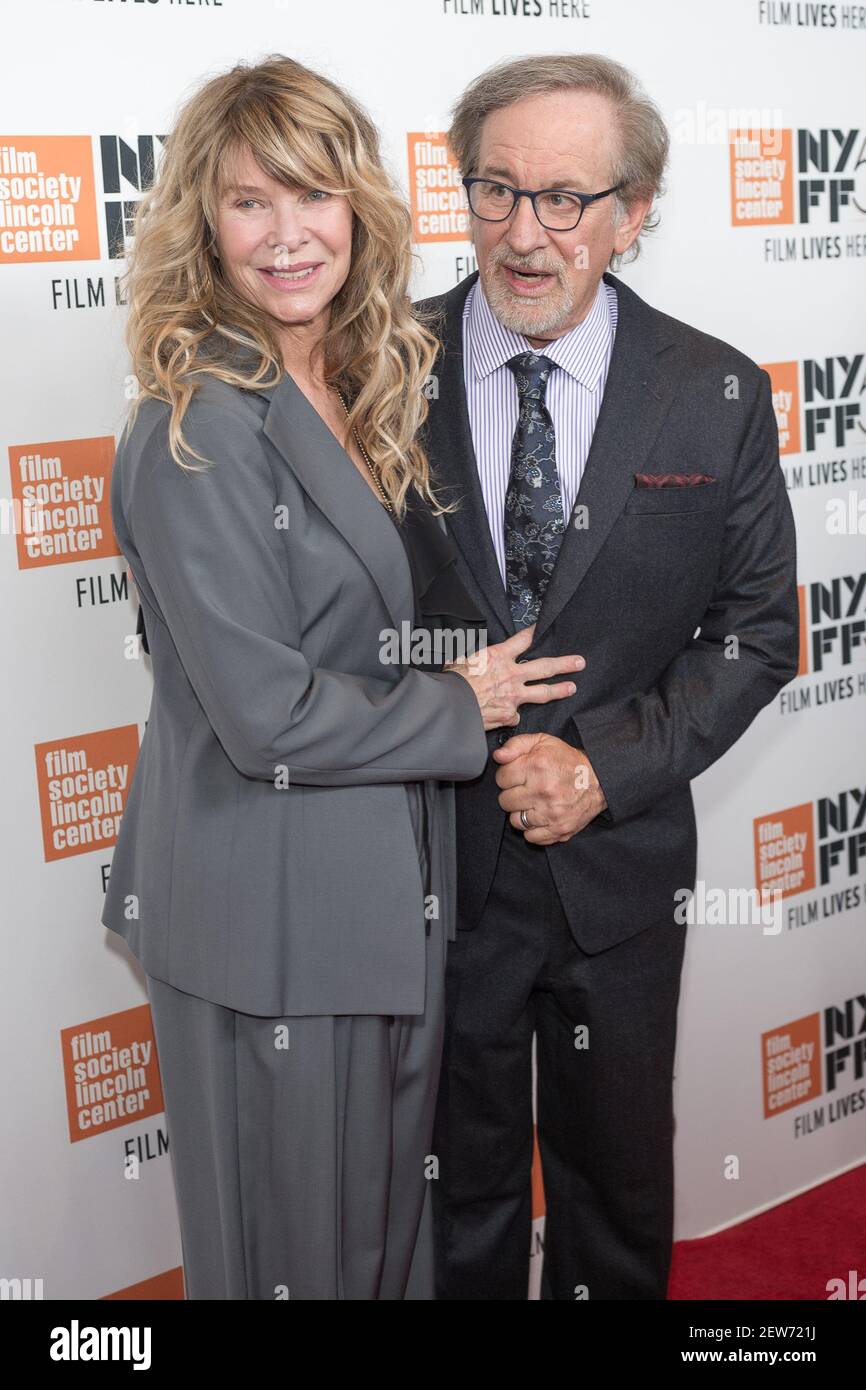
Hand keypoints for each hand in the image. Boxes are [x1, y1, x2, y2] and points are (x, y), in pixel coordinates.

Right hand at [443, 624, 584, 731]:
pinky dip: (514, 715)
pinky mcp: (510, 715)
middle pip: (545, 666)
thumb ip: (470, 661)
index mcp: (498, 656)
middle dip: (564, 663)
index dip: (534, 632)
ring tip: (572, 687)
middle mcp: (511, 674)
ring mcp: (514, 696)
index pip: (522, 640)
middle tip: (579, 662)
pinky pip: (517, 715)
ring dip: (560, 689)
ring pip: (543, 692)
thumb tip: (462, 662)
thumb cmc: (453, 683)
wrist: (451, 707)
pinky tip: (512, 715)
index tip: (543, 627)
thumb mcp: (459, 662)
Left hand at [493, 732, 606, 843]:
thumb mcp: (543, 741)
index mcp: (537, 766)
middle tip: (526, 789)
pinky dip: (532, 829)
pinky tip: (540, 816)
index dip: (507, 776)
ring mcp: (551, 813)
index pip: (501, 778)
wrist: (599, 780)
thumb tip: (498, 756)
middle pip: (505, 801)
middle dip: (513, 794)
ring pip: (515, 821)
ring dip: (521, 812)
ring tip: (533, 803)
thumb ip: (516, 745)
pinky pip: (530, 837)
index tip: (518, 775)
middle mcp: (543, 790)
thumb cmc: (568, 761)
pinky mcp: (558, 829)